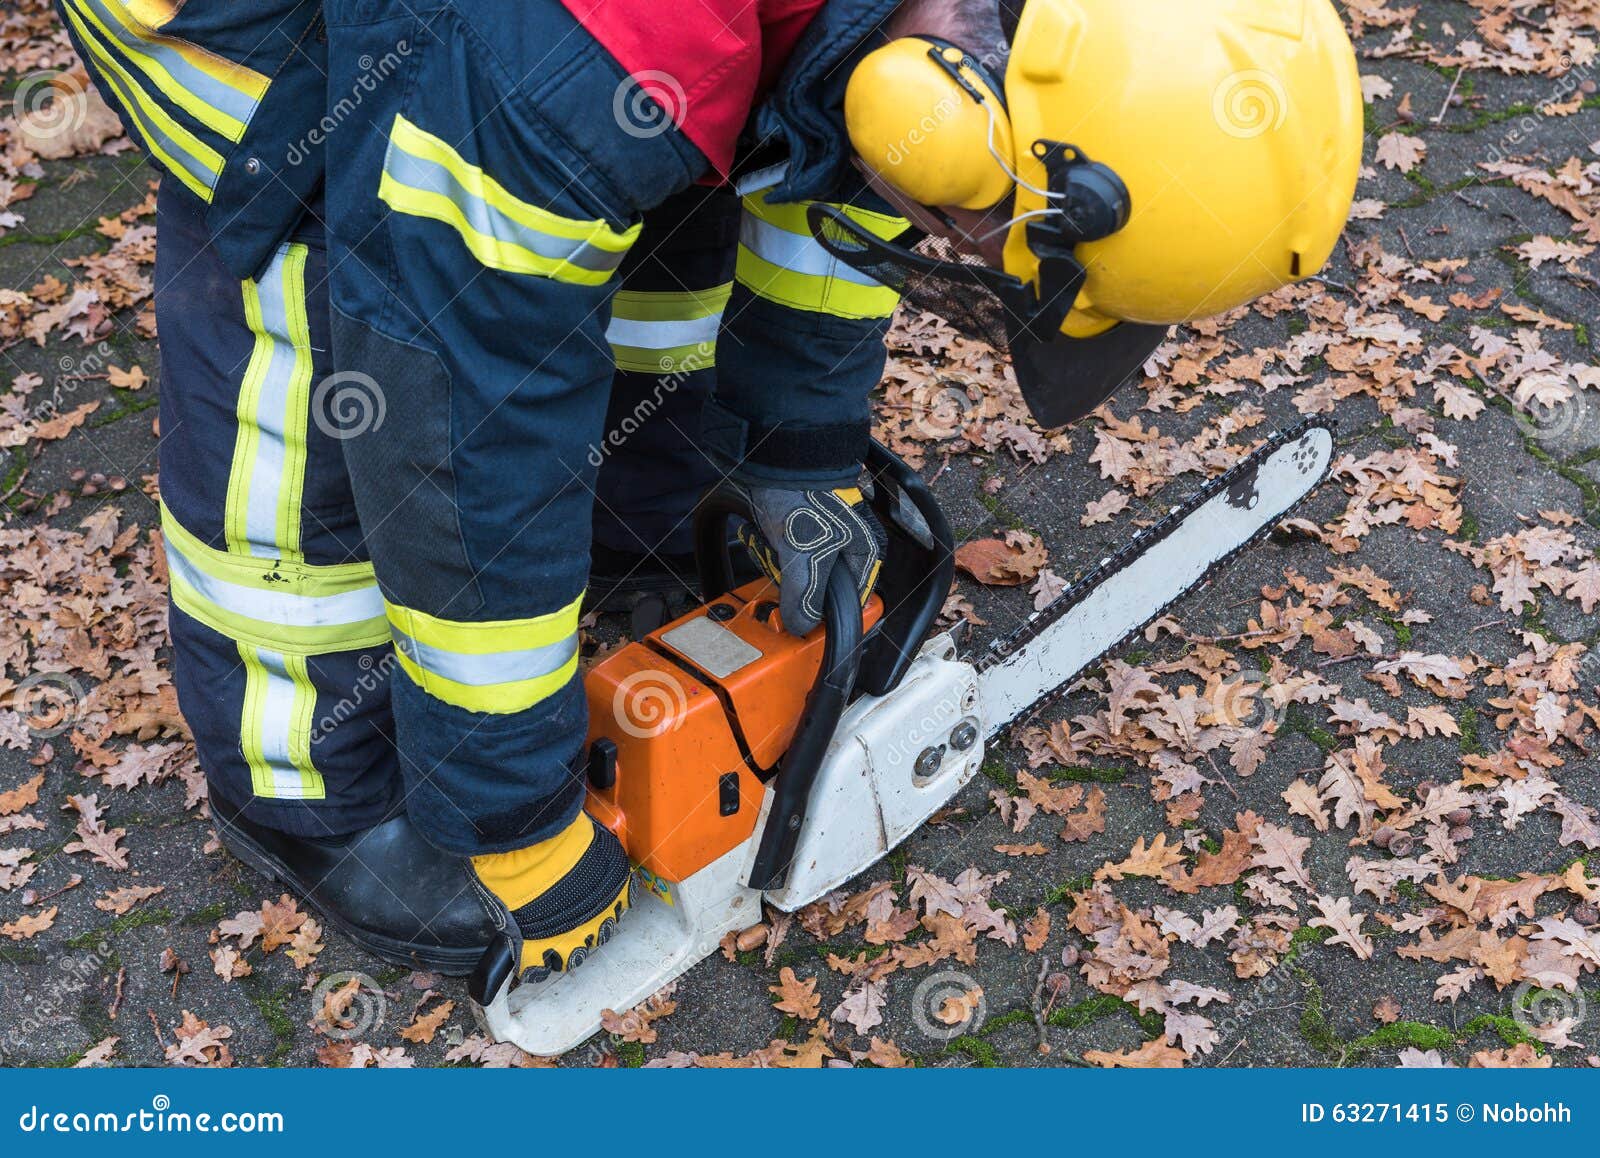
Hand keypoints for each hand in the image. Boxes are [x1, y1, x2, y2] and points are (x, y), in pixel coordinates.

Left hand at [737, 483, 884, 636]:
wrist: (774, 458)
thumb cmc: (802, 494)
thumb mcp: (806, 553)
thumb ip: (805, 594)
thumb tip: (801, 625)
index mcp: (863, 552)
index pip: (852, 603)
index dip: (827, 616)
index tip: (804, 622)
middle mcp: (846, 547)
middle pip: (819, 590)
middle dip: (793, 585)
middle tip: (780, 569)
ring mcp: (819, 539)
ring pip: (797, 576)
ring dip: (776, 565)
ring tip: (769, 546)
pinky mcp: (795, 532)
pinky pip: (780, 558)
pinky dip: (767, 552)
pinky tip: (761, 539)